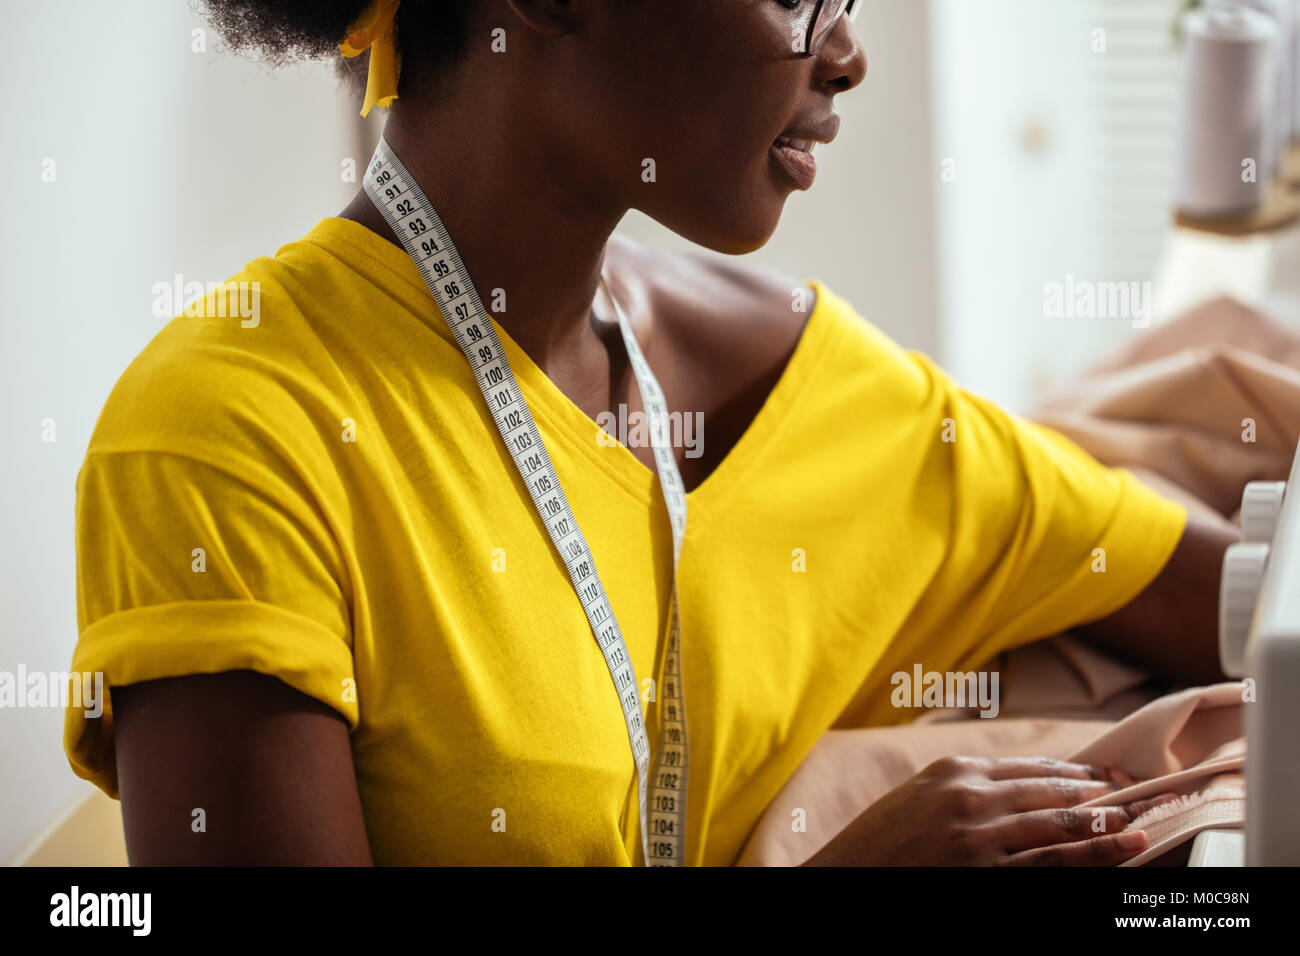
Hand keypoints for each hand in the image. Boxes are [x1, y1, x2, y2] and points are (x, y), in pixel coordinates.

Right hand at [802, 755, 1175, 865]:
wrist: (846, 878)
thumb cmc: (879, 844)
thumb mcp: (917, 798)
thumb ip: (964, 787)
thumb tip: (1020, 789)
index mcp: (954, 770)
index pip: (1031, 767)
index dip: (1078, 771)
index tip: (1108, 775)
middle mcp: (969, 796)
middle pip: (1052, 791)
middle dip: (1101, 793)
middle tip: (1139, 794)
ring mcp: (978, 837)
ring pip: (1059, 825)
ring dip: (1106, 823)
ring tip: (1140, 821)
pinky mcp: (983, 874)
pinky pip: (1049, 864)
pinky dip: (1091, 855)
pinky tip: (1120, 848)